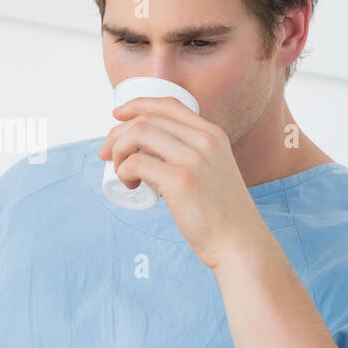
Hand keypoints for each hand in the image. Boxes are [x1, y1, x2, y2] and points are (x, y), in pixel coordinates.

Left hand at [97, 96, 263, 269]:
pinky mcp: (181, 180)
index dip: (137, 105)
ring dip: (119, 151)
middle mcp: (205, 140)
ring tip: (122, 173)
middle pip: (147, 119)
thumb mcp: (214, 171)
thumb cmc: (221, 214)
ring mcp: (194, 159)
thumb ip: (192, 156)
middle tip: (108, 155)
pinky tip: (130, 184)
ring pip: (138, 134)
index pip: (168, 104)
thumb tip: (149, 151)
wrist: (239, 243)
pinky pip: (136, 162)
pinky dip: (123, 171)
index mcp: (213, 134)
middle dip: (118, 133)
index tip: (117, 115)